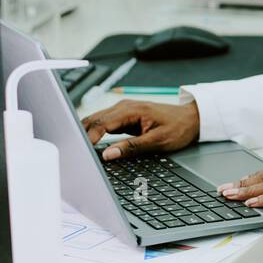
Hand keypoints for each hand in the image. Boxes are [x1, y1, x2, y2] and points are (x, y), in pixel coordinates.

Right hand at [81, 99, 200, 160]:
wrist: (191, 118)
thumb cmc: (178, 128)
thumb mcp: (157, 141)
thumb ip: (132, 147)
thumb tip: (108, 155)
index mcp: (131, 110)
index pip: (101, 124)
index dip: (87, 138)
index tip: (79, 152)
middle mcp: (123, 107)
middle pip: (93, 120)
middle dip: (80, 135)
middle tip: (71, 153)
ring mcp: (122, 111)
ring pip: (95, 121)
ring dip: (85, 133)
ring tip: (75, 150)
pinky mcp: (123, 117)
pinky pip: (103, 124)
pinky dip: (93, 133)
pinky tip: (87, 144)